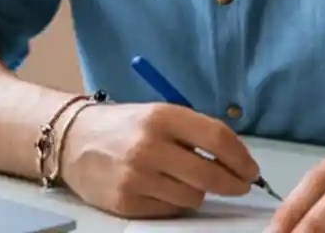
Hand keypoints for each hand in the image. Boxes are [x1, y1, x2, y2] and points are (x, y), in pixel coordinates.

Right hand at [58, 102, 261, 218]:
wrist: (72, 140)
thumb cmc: (124, 126)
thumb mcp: (158, 115)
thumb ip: (194, 133)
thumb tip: (237, 160)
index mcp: (161, 116)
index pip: (217, 138)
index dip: (241, 157)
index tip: (251, 169)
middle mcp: (149, 146)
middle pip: (211, 174)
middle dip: (233, 183)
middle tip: (239, 184)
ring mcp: (136, 176)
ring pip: (194, 196)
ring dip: (199, 191)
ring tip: (185, 179)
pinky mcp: (127, 201)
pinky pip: (171, 209)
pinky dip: (175, 201)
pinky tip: (163, 188)